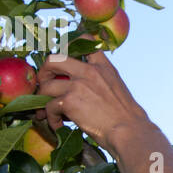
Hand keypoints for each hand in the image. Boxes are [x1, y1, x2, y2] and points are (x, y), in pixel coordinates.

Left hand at [35, 51, 149, 154]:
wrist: (129, 131)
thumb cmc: (126, 117)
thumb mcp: (118, 89)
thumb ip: (101, 82)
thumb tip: (82, 90)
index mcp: (103, 67)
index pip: (85, 41)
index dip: (69, 44)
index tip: (64, 56)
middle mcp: (89, 72)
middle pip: (54, 59)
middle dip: (44, 72)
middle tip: (45, 84)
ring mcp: (78, 85)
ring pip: (46, 86)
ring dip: (43, 100)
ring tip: (48, 112)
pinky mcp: (69, 101)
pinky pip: (49, 107)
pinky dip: (51, 118)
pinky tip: (58, 125)